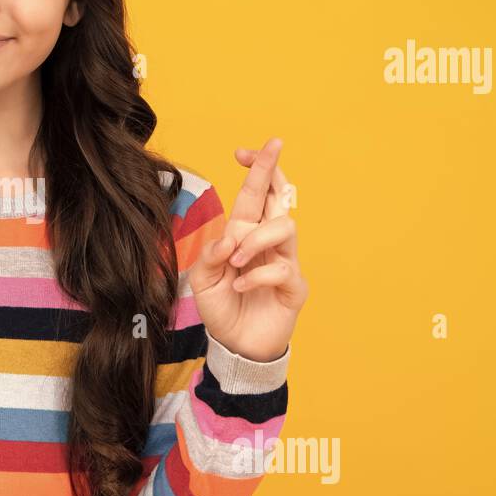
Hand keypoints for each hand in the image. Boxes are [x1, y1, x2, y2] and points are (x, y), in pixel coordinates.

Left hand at [186, 137, 307, 361]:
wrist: (235, 345)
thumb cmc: (221, 308)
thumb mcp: (201, 281)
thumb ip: (208, 256)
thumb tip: (227, 239)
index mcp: (244, 234)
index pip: (253, 195)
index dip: (254, 170)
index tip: (242, 151)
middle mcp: (266, 243)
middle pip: (280, 198)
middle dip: (274, 171)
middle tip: (270, 151)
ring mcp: (284, 262)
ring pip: (285, 227)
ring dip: (257, 239)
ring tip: (235, 261)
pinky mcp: (294, 287)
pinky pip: (284, 268)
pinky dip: (257, 275)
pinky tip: (240, 287)